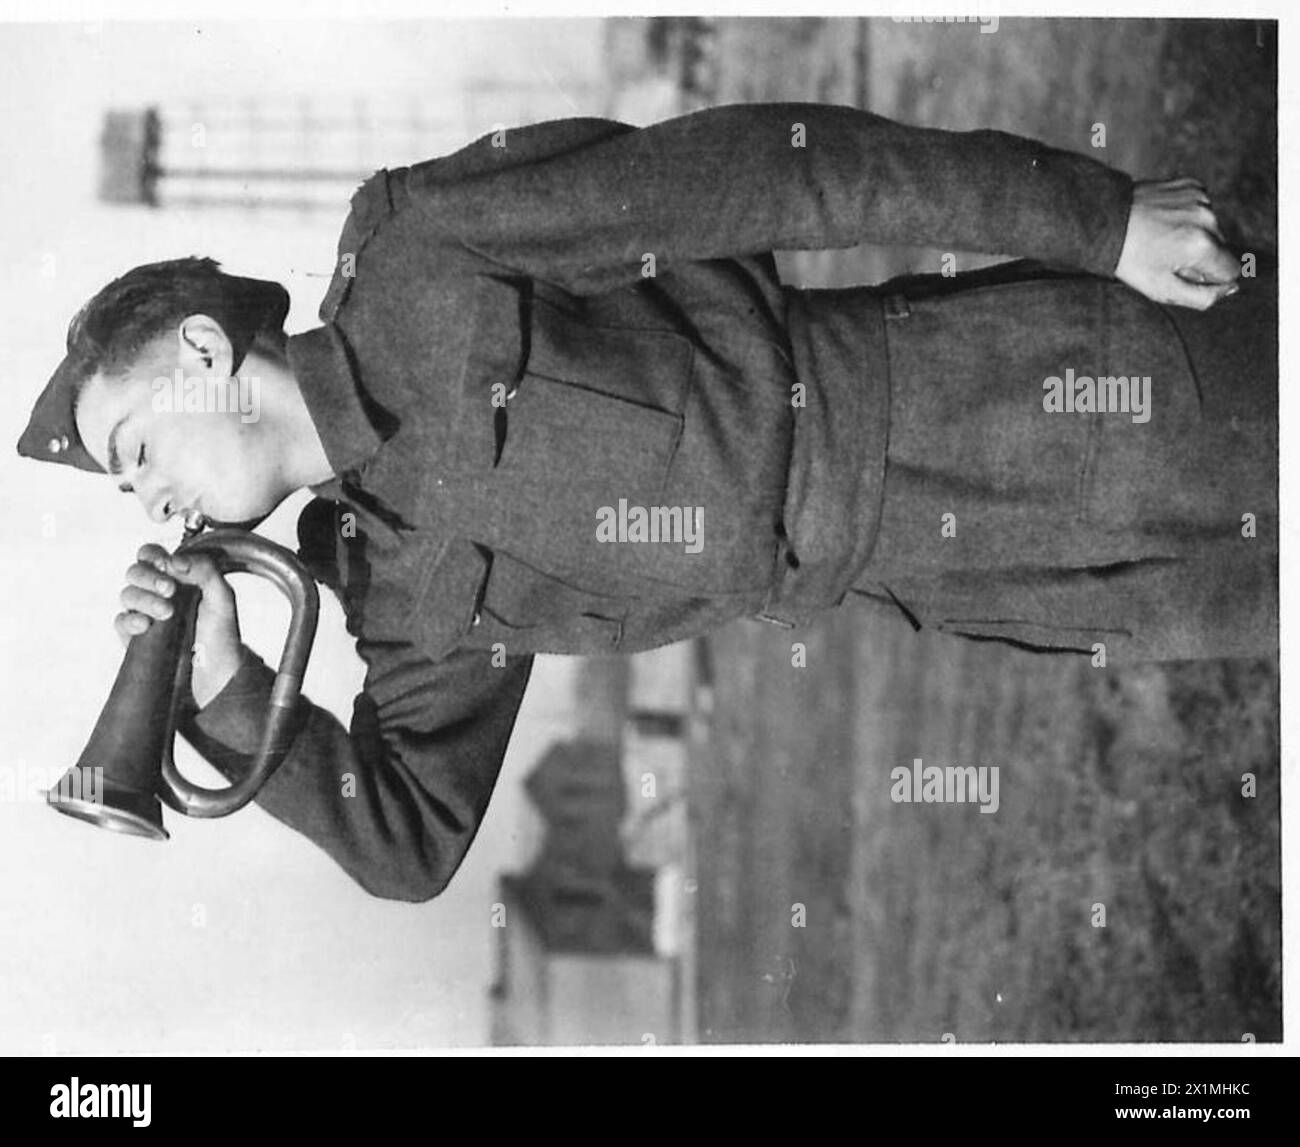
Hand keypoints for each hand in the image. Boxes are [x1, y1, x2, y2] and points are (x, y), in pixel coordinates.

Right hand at [116, 543, 242, 707]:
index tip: (169, 566)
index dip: (153, 555)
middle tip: (169, 590)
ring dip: (144, 599)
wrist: (217, 673)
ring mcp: (144, 614)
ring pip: (127, 595)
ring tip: (167, 612)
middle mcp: (156, 593)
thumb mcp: (222, 597)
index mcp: (176, 578)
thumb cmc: (220, 634)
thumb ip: (205, 570)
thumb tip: (176, 560)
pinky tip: (145, 625)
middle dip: (150, 578)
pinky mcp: (135, 637)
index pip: (151, 555)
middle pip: (135, 572)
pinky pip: (120, 622)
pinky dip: (130, 620)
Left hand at [1114, 177, 1239, 309]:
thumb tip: (1231, 289)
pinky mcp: (1192, 185)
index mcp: (1202, 246)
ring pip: (1211, 228)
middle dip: (1200, 257)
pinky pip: (1200, 208)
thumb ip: (1202, 297)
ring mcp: (1200, 198)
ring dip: (1192, 235)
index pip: (1231, 270)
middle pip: (1221, 249)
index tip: (1184, 273)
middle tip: (1165, 256)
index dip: (1210, 277)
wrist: (1104, 222)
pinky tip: (1163, 221)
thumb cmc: (1129, 260)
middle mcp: (1207, 219)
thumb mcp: (1162, 290)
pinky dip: (1186, 216)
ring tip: (1160, 238)